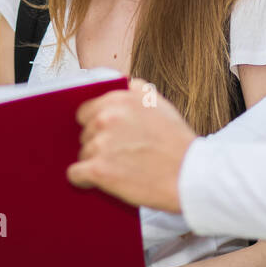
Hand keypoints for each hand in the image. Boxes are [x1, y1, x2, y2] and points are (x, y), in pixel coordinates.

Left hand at [66, 78, 196, 213]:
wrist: (189, 175)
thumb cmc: (177, 143)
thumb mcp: (160, 104)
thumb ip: (137, 91)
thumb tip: (124, 84)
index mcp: (120, 99)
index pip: (86, 110)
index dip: (96, 124)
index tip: (106, 135)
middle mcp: (107, 117)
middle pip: (84, 132)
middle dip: (97, 143)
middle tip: (119, 154)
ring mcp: (101, 143)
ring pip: (82, 153)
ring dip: (95, 162)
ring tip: (118, 169)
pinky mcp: (98, 170)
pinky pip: (75, 174)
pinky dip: (84, 180)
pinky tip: (100, 182)